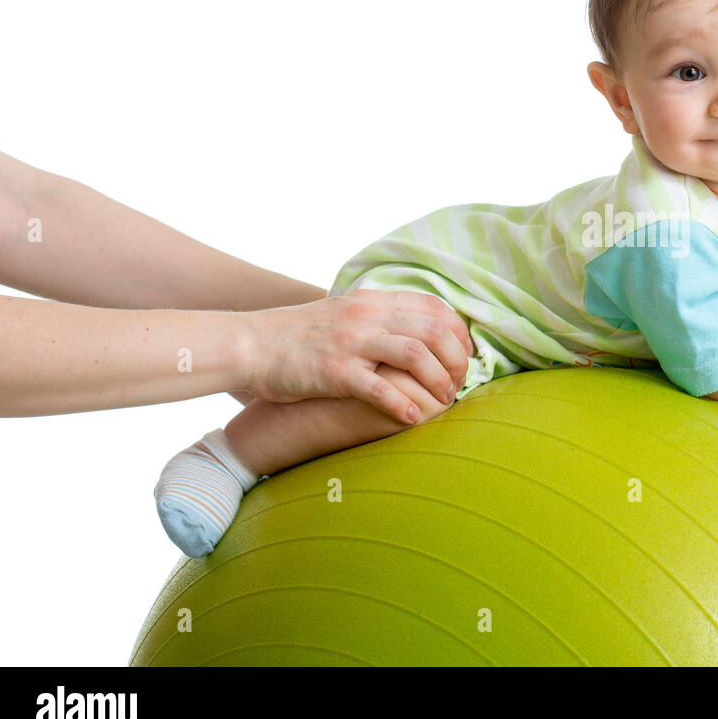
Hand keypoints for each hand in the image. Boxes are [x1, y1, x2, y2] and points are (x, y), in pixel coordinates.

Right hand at [243, 289, 474, 422]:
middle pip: (433, 331)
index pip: (434, 308)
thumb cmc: (301, 335)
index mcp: (374, 300)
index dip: (459, 333)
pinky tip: (412, 418)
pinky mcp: (335, 371)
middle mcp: (367, 316)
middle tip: (460, 383)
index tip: (466, 355)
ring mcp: (352, 342)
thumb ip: (380, 317)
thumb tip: (419, 333)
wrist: (251, 345)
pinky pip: (379, 388)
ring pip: (416, 355)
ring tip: (444, 401)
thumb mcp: (346, 312)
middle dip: (457, 360)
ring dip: (438, 381)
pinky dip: (401, 404)